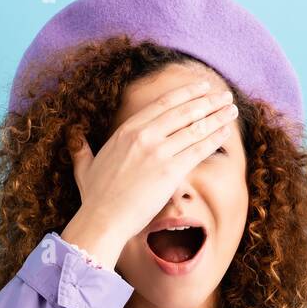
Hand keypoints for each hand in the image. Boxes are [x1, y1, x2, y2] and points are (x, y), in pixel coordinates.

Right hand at [61, 79, 237, 267]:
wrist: (102, 220)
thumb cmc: (94, 199)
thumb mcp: (84, 167)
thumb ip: (82, 150)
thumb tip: (75, 140)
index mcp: (126, 130)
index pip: (163, 104)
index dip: (186, 94)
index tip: (202, 88)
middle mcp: (143, 136)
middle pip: (183, 111)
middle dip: (208, 101)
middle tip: (225, 95)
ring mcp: (158, 152)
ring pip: (195, 128)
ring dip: (217, 117)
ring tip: (231, 110)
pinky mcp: (170, 172)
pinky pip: (198, 150)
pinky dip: (214, 139)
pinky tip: (226, 132)